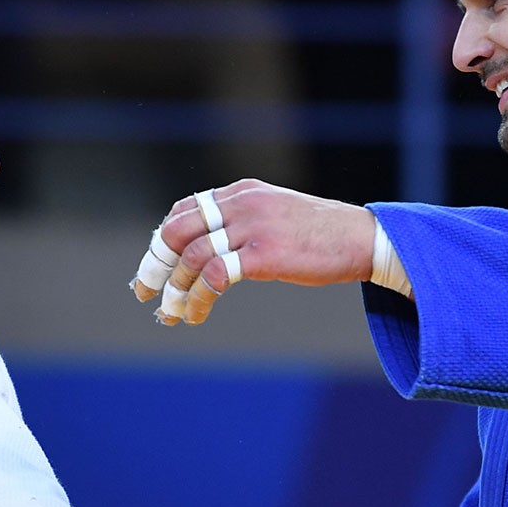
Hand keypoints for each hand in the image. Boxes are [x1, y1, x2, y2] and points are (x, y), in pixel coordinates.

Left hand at [131, 180, 374, 324]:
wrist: (362, 239)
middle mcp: (241, 204)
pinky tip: (196, 314)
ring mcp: (252, 227)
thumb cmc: (322, 235)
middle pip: (178, 230)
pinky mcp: (263, 254)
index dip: (163, 239)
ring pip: (192, 256)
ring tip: (172, 312)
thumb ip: (245, 224)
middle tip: (145, 291)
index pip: (185, 209)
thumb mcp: (278, 216)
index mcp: (242, 192)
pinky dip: (198, 298)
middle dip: (155, 263)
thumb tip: (213, 251)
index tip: (155, 266)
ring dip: (176, 289)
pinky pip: (215, 276)